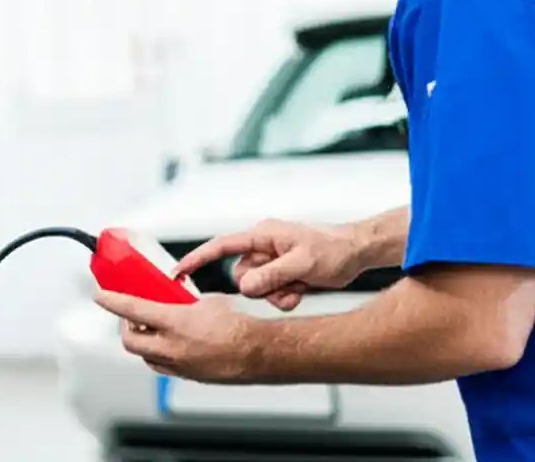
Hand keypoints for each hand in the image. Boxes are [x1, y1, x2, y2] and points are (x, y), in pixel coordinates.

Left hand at [94, 291, 261, 383]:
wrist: (257, 352)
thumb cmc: (238, 326)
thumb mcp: (205, 301)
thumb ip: (183, 301)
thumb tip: (175, 297)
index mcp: (175, 322)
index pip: (132, 309)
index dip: (111, 301)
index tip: (100, 295)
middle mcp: (172, 347)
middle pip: (129, 339)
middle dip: (124, 326)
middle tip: (129, 315)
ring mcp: (177, 365)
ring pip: (144, 355)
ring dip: (141, 341)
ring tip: (149, 328)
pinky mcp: (186, 376)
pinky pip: (161, 365)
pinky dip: (157, 353)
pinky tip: (167, 344)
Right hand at [172, 219, 364, 311]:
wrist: (357, 253)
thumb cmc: (333, 249)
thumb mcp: (302, 263)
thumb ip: (270, 275)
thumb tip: (244, 288)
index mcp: (262, 236)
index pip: (220, 246)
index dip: (197, 259)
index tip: (177, 273)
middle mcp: (263, 247)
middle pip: (240, 276)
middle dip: (260, 288)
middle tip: (287, 287)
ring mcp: (272, 261)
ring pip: (255, 289)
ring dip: (275, 295)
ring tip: (299, 288)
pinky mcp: (281, 274)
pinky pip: (270, 293)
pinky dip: (284, 298)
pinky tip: (302, 291)